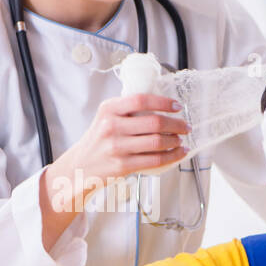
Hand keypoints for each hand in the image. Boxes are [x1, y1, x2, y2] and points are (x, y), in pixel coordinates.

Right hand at [63, 92, 190, 185]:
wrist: (80, 166)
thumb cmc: (99, 140)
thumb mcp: (106, 118)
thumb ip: (127, 109)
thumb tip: (161, 105)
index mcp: (108, 109)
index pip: (141, 100)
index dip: (163, 102)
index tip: (177, 107)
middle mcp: (111, 127)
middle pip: (154, 122)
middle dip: (176, 124)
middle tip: (185, 126)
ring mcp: (117, 147)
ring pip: (157, 142)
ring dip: (175, 141)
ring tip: (180, 139)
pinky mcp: (122, 166)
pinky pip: (154, 160)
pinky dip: (172, 156)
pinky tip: (178, 153)